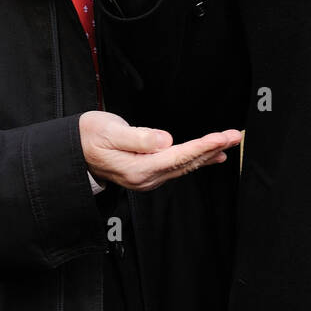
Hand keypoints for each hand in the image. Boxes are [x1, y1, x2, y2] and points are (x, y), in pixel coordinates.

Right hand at [79, 111, 240, 191]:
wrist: (74, 149)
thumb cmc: (89, 136)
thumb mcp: (110, 131)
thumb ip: (138, 137)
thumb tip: (165, 141)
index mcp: (137, 168)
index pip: (178, 156)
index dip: (203, 146)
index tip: (223, 137)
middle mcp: (145, 178)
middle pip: (186, 162)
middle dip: (213, 148)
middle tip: (236, 135)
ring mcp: (147, 179)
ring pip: (184, 166)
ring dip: (208, 154)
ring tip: (229, 143)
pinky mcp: (147, 174)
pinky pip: (177, 167)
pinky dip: (196, 159)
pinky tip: (210, 156)